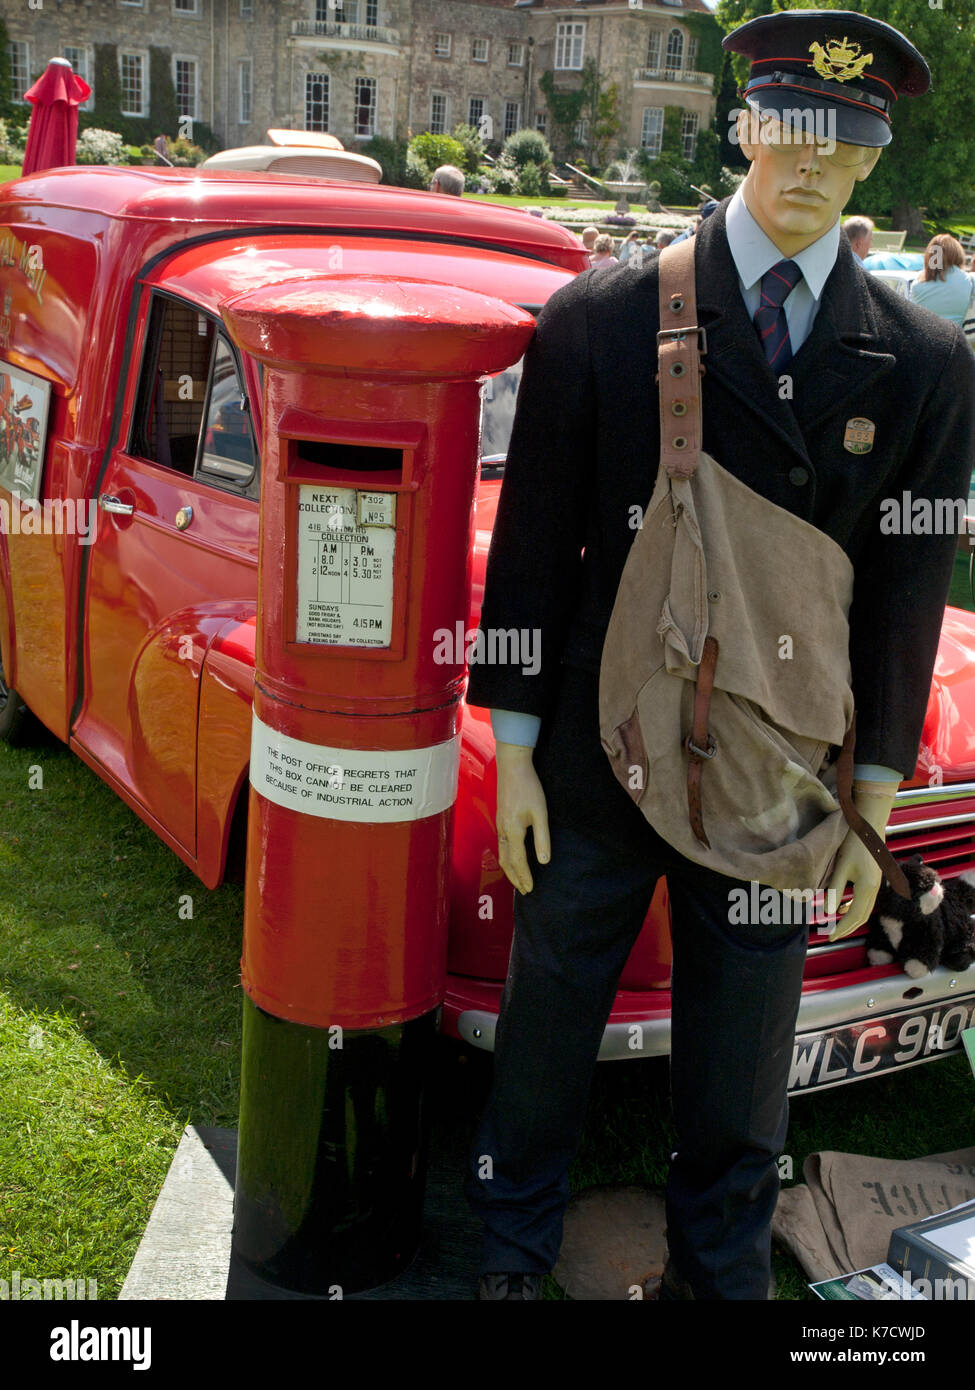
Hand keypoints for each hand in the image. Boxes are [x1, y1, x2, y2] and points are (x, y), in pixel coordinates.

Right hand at [494, 742, 550, 894]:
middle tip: (524, 891)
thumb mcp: (540, 813)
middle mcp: (503, 831)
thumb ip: (542, 838)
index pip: (518, 861)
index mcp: (513, 831)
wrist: (512, 766)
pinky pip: (502, 846)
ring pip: (502, 854)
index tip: (531, 889)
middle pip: (506, 862)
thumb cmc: (529, 787)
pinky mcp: (501, 819)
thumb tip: (544, 862)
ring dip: (510, 870)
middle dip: (515, 878)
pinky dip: (507, 858)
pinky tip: (513, 858)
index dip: (524, 877)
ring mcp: (500, 825)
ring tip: (518, 880)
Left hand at [825, 780, 899, 940]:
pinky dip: (854, 907)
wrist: (869, 823)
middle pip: (862, 916)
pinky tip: (842, 907)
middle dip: (847, 928)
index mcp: (867, 887)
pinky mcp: (873, 877)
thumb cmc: (853, 842)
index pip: (855, 916)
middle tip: (832, 936)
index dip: (842, 928)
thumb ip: (835, 889)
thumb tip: (829, 912)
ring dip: (851, 919)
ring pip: (865, 909)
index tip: (830, 937)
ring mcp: (876, 883)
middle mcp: (875, 888)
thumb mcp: (842, 866)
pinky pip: (865, 899)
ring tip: (836, 925)